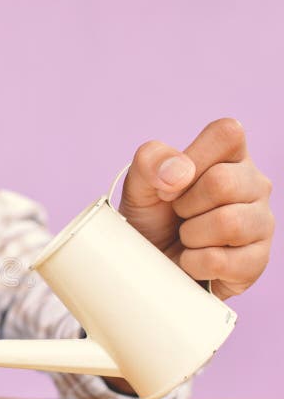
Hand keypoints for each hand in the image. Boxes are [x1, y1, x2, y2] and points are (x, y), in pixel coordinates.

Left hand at [118, 118, 273, 300]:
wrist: (148, 265)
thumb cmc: (151, 218)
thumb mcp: (138, 184)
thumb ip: (151, 161)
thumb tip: (180, 172)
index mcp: (230, 155)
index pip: (227, 132)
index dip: (191, 160)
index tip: (170, 185)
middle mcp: (254, 184)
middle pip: (222, 183)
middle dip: (185, 204)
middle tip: (178, 215)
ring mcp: (261, 222)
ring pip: (228, 223)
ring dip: (191, 235)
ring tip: (186, 237)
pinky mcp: (257, 260)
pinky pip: (222, 260)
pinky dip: (193, 263)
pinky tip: (192, 260)